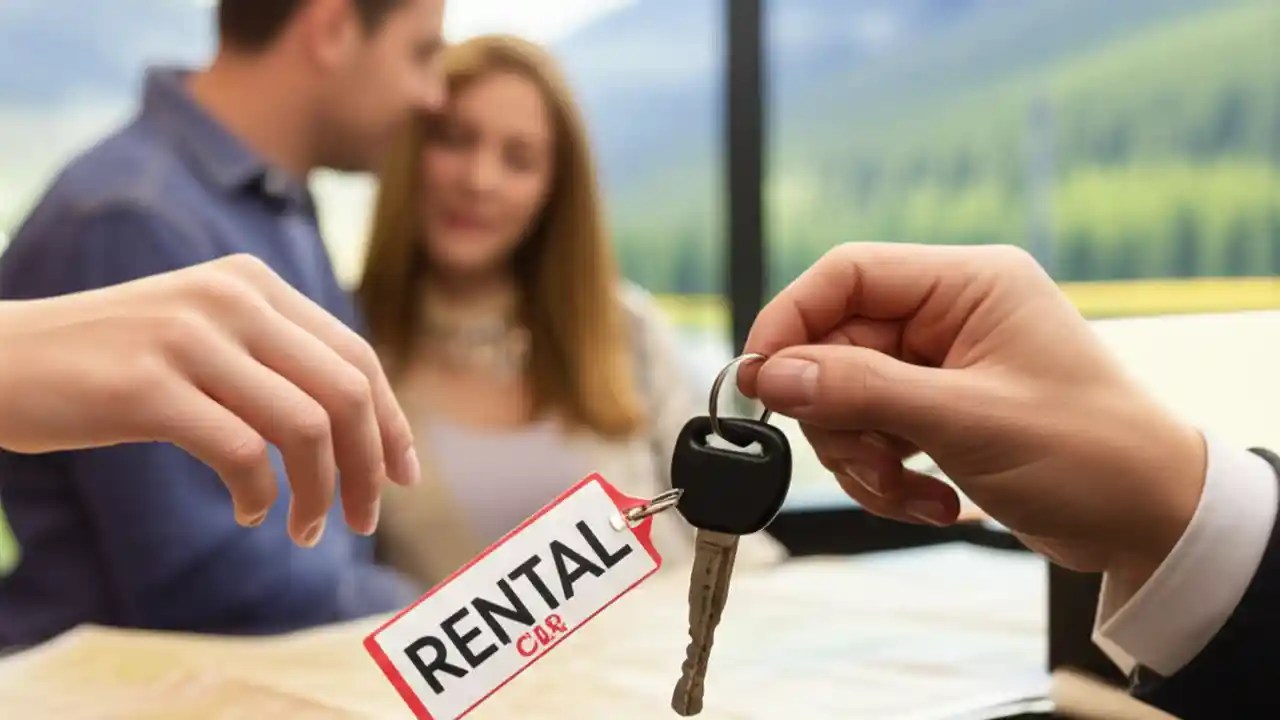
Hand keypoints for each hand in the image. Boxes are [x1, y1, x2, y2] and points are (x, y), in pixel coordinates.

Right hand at [0, 254, 418, 546]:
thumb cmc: (111, 362)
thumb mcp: (204, 337)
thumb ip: (275, 361)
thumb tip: (364, 427)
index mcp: (253, 283)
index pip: (356, 357)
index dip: (391, 423)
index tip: (404, 476)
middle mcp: (230, 298)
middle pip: (345, 392)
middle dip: (371, 466)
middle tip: (365, 518)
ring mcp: (188, 337)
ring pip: (304, 426)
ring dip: (320, 492)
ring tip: (308, 529)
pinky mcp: (145, 386)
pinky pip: (241, 454)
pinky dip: (259, 496)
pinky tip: (247, 514)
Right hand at [740, 243, 1204, 589]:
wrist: (1151, 523)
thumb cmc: (1090, 455)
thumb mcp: (966, 421)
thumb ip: (861, 390)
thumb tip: (770, 375)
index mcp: (968, 284)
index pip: (847, 274)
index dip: (791, 321)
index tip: (759, 381)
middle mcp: (950, 314)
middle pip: (837, 345)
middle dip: (839, 416)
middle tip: (868, 462)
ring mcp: (943, 364)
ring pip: (847, 396)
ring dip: (862, 456)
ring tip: (908, 492)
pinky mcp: (939, 410)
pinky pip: (873, 432)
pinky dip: (885, 475)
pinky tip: (930, 502)